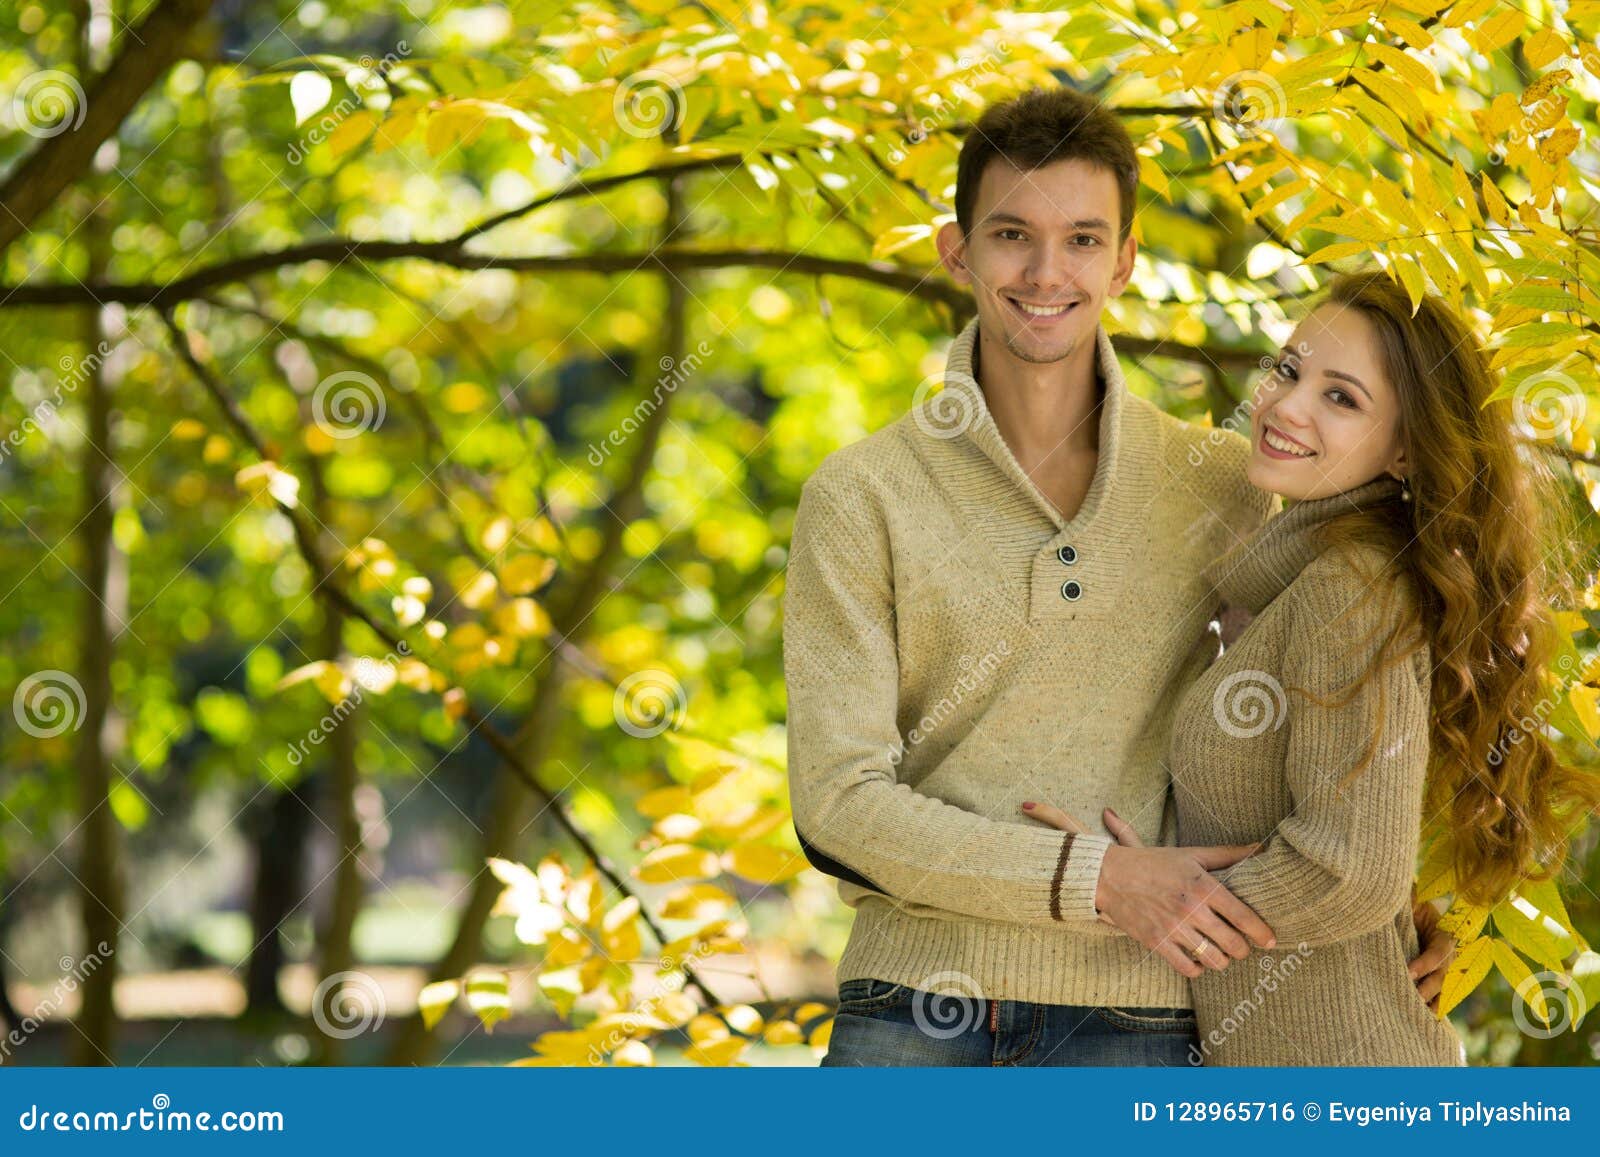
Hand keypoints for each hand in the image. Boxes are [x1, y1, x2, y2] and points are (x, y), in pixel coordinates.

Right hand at [1022, 801, 1272, 978]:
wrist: (1110, 875)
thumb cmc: (1154, 863)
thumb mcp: (1191, 854)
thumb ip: (1228, 854)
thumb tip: (1261, 847)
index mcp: (1203, 886)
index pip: (1244, 916)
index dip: (1262, 933)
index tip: (1270, 941)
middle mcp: (1191, 909)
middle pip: (1233, 944)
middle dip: (1243, 950)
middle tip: (1241, 947)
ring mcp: (1174, 928)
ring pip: (1214, 960)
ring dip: (1221, 960)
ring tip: (1220, 954)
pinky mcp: (1157, 942)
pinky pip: (1188, 968)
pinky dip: (1198, 968)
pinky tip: (1197, 959)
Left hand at [1407, 897, 1453, 1013]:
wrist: (1408, 908)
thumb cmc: (1407, 902)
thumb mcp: (1410, 899)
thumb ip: (1410, 902)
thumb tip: (1401, 904)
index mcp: (1444, 930)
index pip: (1441, 950)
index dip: (1427, 963)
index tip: (1408, 972)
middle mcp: (1450, 951)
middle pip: (1445, 973)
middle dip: (1430, 987)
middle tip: (1414, 998)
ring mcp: (1446, 965)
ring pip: (1447, 986)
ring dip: (1436, 1001)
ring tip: (1422, 1014)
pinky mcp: (1437, 975)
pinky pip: (1441, 992)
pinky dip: (1436, 1004)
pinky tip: (1426, 1018)